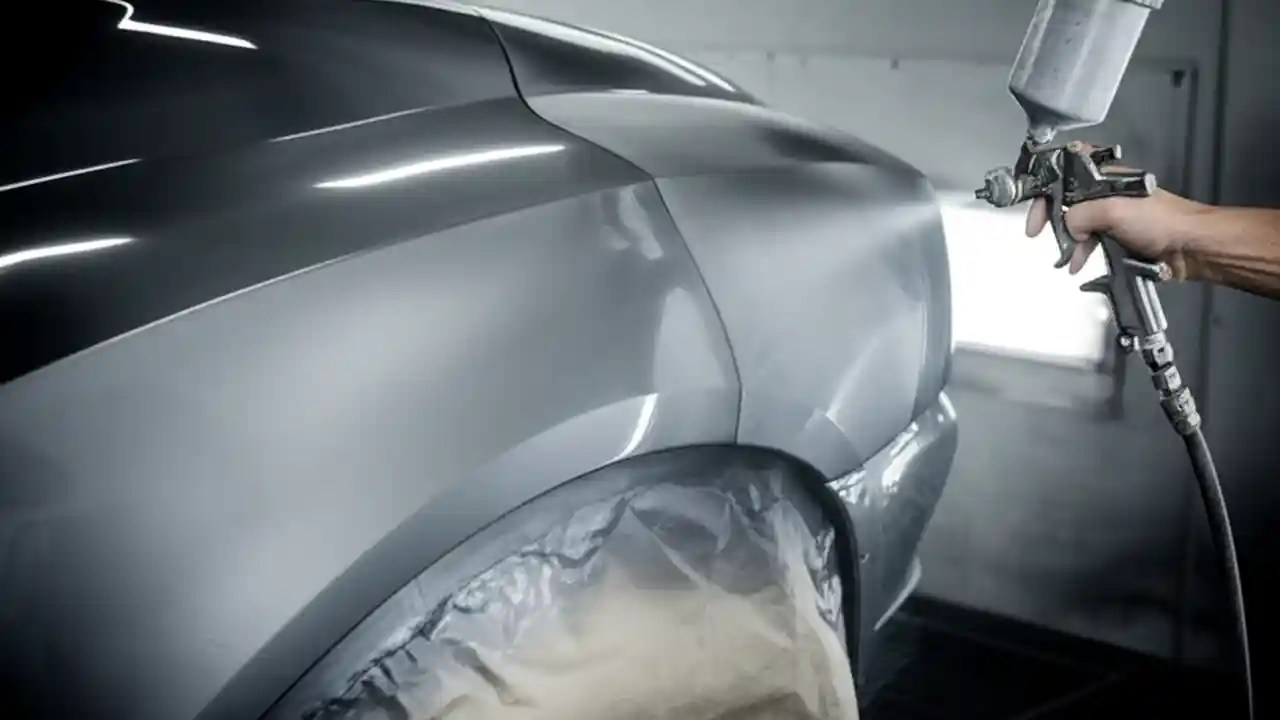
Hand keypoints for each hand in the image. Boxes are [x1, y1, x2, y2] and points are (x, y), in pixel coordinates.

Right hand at [1024, 189, 1208, 278]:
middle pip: (1067, 198)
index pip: (1066, 169)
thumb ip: (1079, 215)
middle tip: (1037, 232)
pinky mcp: (1118, 237)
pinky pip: (1090, 242)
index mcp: (1107, 178)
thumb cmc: (1159, 222)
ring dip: (1067, 241)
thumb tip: (1067, 228)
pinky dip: (1080, 253)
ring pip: (1077, 224)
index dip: (1046, 182)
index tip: (1034, 204)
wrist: (1192, 248)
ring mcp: (1113, 216)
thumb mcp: (1112, 211)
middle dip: (1052, 217)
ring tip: (1065, 258)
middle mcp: (1107, 193)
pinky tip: (1076, 265)